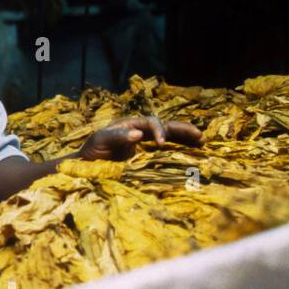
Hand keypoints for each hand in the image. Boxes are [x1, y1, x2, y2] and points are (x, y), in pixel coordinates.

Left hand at [78, 115, 202, 160]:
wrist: (85, 166)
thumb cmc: (91, 151)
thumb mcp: (100, 140)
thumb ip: (117, 136)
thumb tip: (139, 134)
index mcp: (131, 124)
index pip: (151, 122)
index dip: (160, 130)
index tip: (161, 144)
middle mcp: (140, 131)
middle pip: (166, 126)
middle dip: (183, 130)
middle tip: (200, 136)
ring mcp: (144, 143)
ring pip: (169, 137)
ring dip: (185, 138)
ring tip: (202, 142)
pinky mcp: (146, 156)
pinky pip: (166, 150)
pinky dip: (178, 150)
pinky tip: (191, 153)